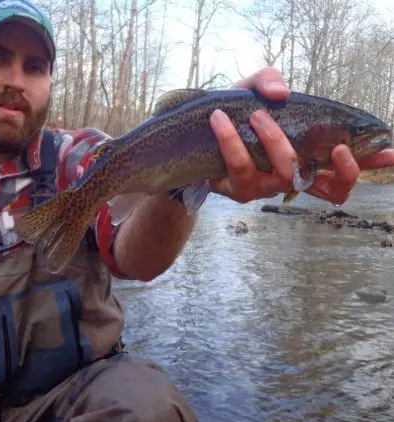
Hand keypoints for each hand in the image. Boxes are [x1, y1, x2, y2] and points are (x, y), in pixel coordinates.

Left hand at [209, 66, 393, 204]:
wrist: (197, 133)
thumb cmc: (235, 114)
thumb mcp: (252, 90)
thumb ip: (268, 81)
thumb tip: (282, 95)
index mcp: (305, 157)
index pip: (343, 168)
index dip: (368, 164)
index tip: (390, 152)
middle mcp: (292, 176)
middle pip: (332, 189)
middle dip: (339, 165)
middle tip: (335, 143)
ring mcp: (267, 187)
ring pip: (287, 173)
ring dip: (276, 140)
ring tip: (257, 115)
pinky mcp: (239, 189)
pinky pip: (241, 166)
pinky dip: (231, 140)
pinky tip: (219, 120)